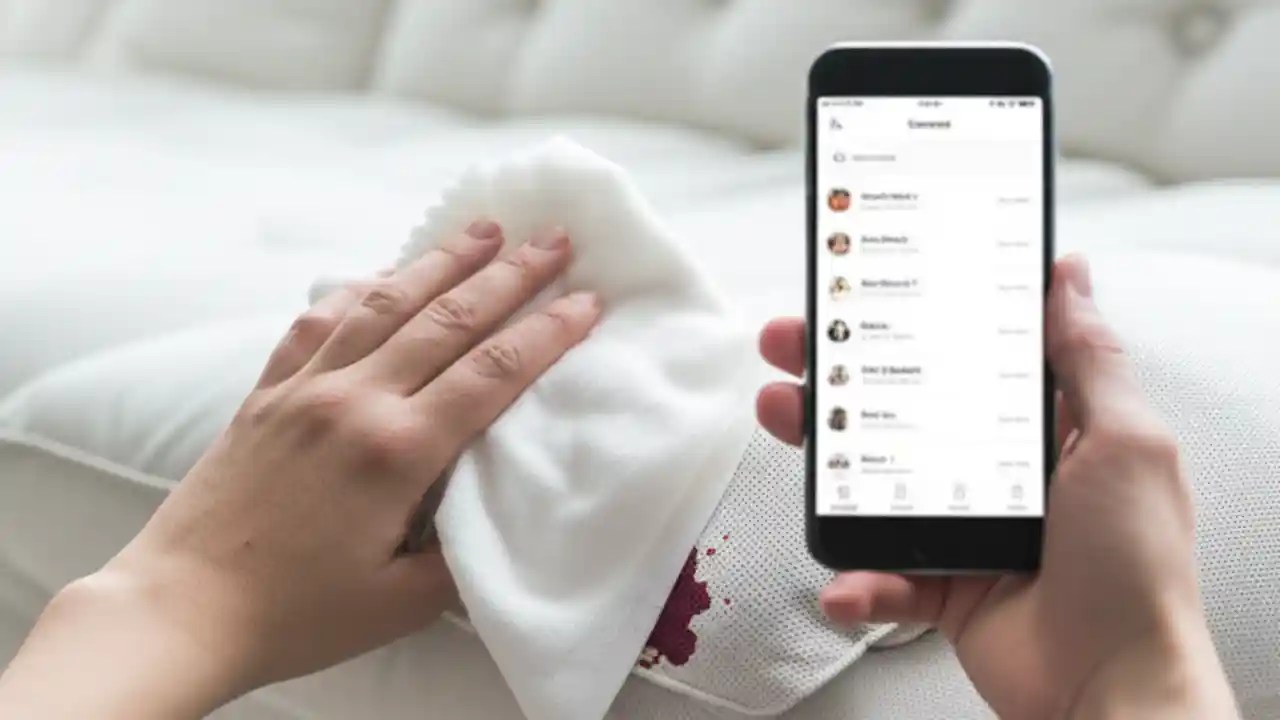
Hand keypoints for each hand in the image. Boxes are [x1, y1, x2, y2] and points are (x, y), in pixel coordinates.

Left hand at [0, 222, 600, 718]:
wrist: (184, 608)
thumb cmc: (297, 615)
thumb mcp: (401, 603)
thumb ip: (462, 554)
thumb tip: (503, 511)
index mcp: (397, 452)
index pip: (492, 372)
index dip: (548, 332)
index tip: (588, 299)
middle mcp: (353, 401)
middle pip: (447, 318)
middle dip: (510, 274)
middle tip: (554, 237)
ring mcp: (304, 388)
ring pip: (385, 303)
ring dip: (441, 261)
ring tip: (485, 229)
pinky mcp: (266, 392)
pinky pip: (319, 321)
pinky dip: (359, 290)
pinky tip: (383, 275)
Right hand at [756, 255, 1236, 718]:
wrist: (1109, 691)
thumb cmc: (1136, 571)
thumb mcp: (1126, 444)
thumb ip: (1090, 361)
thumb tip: (1070, 278)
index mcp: (1043, 432)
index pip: (965, 358)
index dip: (913, 322)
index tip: (867, 292)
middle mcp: (997, 474)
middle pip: (903, 410)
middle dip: (843, 376)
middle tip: (796, 346)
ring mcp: (963, 528)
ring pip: (874, 482)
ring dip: (822, 457)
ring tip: (787, 423)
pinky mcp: (940, 586)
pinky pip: (881, 574)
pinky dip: (858, 579)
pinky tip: (849, 578)